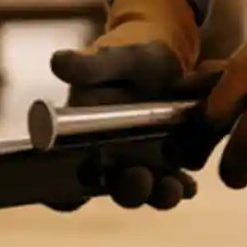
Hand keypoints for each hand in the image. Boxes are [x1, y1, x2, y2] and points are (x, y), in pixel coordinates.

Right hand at [46, 0, 201, 210]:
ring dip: (158, 194)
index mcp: (83, 136)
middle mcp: (109, 156)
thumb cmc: (131, 54)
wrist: (168, 53)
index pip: (63, 173)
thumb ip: (89, 65)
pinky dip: (180, 185)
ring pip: (144, 190)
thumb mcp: (114, 57)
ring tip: (174, 188)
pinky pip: (171, 181)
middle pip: (110, 188)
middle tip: (139, 179)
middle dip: (127, 190)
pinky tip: (189, 185)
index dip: (62, 193)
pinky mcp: (168, 161)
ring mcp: (140, 161)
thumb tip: (57, 62)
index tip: (76, 191)